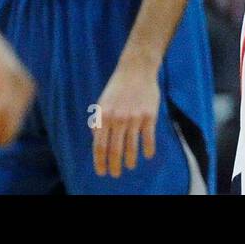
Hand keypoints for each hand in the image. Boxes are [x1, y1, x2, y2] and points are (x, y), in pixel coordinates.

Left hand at [92, 57, 160, 177]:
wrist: (136, 69)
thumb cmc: (117, 87)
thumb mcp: (102, 102)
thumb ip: (98, 121)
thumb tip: (95, 140)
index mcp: (103, 116)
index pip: (99, 146)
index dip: (100, 162)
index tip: (102, 172)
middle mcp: (117, 119)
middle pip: (114, 150)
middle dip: (114, 166)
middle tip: (115, 174)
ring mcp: (134, 117)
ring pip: (131, 147)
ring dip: (130, 160)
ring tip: (130, 166)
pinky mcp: (149, 115)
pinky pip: (148, 138)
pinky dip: (148, 150)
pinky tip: (147, 155)